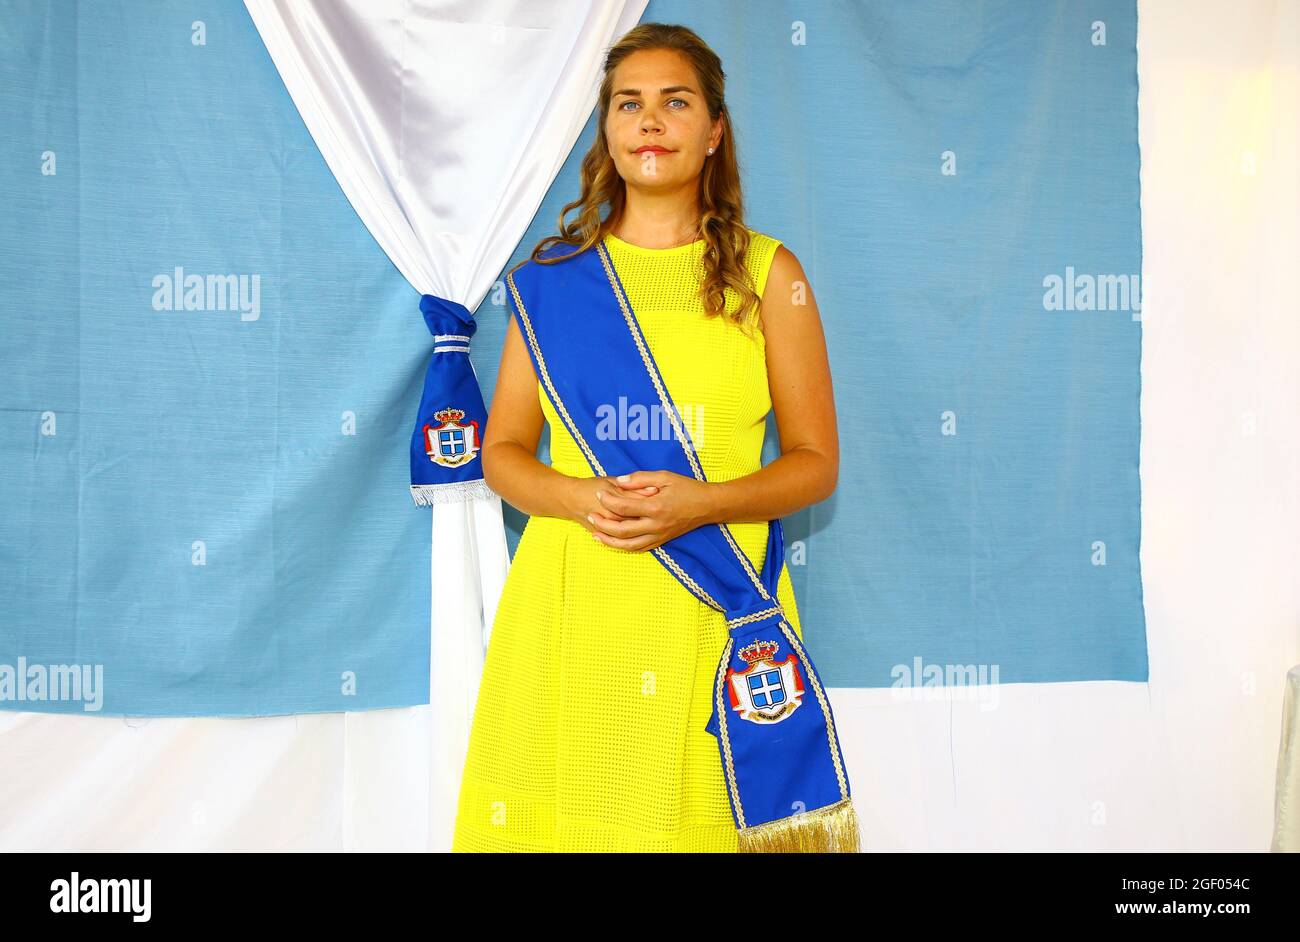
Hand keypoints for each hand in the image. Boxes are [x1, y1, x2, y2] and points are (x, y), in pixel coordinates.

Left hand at [586, 470, 713, 551]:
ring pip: (628, 545)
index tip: (599, 493)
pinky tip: (613, 542)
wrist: (708, 506)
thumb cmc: (687, 487)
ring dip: (609, 541)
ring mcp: (659, 535)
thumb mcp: (664, 476)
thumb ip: (639, 479)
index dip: (608, 500)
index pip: (624, 507)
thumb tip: (618, 482)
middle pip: (621, 530)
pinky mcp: (662, 541)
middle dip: (602, 524)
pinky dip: (624, 547)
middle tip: (590, 515)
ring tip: (595, 534)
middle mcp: (656, 525)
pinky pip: (639, 548)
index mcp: (656, 507)